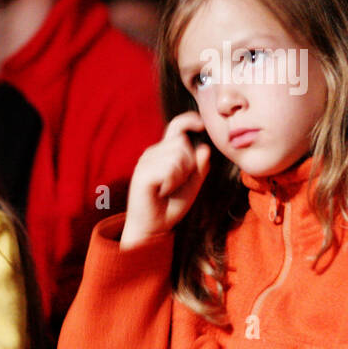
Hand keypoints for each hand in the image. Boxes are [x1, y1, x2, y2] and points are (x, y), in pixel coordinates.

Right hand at [120, 111, 210, 249]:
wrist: (153, 228)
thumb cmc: (171, 205)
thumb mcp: (192, 185)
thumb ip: (200, 167)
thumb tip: (205, 148)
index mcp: (165, 152)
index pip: (177, 126)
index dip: (189, 120)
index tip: (200, 124)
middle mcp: (153, 152)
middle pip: (183, 144)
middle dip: (189, 165)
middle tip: (177, 183)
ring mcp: (146, 162)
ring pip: (178, 156)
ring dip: (180, 176)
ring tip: (168, 188)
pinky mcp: (142, 174)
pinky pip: (169, 169)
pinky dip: (171, 183)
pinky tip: (162, 192)